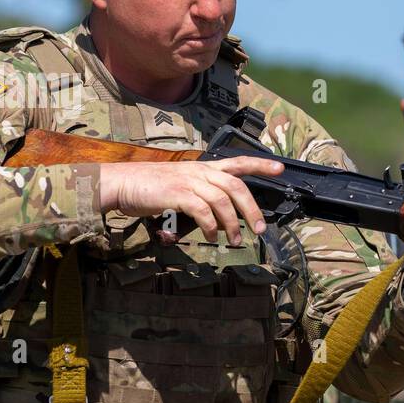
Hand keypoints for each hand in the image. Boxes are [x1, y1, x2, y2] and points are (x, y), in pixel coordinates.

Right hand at [99, 157, 283, 245]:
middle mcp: (200, 171)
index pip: (238, 162)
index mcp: (203, 168)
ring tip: (236, 240)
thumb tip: (219, 223)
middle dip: (252, 209)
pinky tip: (212, 237)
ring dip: (233, 224)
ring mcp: (189, 181)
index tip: (280, 168)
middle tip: (260, 229)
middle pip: (236, 186)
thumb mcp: (181, 188)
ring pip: (223, 201)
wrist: (122, 183)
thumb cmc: (150, 188)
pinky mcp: (178, 194)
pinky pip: (203, 211)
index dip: (260, 164)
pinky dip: (211, 226)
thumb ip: (202, 201)